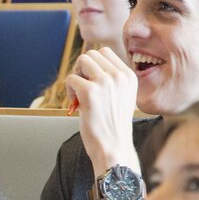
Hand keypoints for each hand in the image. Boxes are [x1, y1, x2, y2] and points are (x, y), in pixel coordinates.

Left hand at [65, 48, 139, 174]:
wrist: (113, 147)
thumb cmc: (113, 126)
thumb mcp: (121, 97)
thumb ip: (111, 80)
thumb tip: (88, 63)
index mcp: (129, 76)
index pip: (106, 53)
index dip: (93, 65)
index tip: (92, 82)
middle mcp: (119, 76)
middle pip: (92, 54)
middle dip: (82, 68)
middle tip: (82, 87)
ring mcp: (105, 82)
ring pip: (82, 60)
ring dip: (76, 75)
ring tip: (78, 94)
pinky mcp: (89, 92)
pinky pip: (71, 78)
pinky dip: (69, 90)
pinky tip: (76, 104)